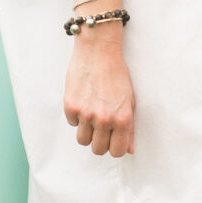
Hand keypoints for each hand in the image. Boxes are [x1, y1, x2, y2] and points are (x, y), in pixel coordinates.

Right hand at [64, 26, 135, 156]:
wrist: (98, 51)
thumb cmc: (116, 73)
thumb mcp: (130, 100)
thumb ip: (130, 127)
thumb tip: (129, 149)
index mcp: (122, 119)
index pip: (117, 152)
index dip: (115, 147)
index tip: (113, 140)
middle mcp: (104, 119)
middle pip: (98, 150)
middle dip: (100, 142)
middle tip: (102, 128)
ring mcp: (86, 114)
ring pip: (83, 140)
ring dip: (87, 131)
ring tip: (92, 115)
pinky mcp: (70, 106)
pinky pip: (72, 123)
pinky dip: (77, 116)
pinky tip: (84, 101)